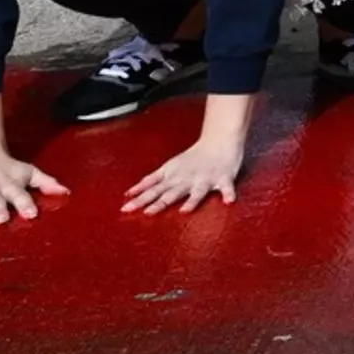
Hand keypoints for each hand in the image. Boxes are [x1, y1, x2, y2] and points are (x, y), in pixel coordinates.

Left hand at [122, 137, 246, 214]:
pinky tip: (229, 201)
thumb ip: (149, 181)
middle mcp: (187, 180)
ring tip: (185, 210)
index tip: (125, 209)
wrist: (219, 140)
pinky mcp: (223, 178)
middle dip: (159, 203)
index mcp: (173, 178)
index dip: (139, 199)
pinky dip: (228, 193)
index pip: (153, 190)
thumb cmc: (193, 157)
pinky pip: (226, 188)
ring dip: (192, 201)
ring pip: (197, 192)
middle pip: (171, 193)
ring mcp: (205, 180)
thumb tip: (129, 193)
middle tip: (147, 213)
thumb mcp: (168, 168)